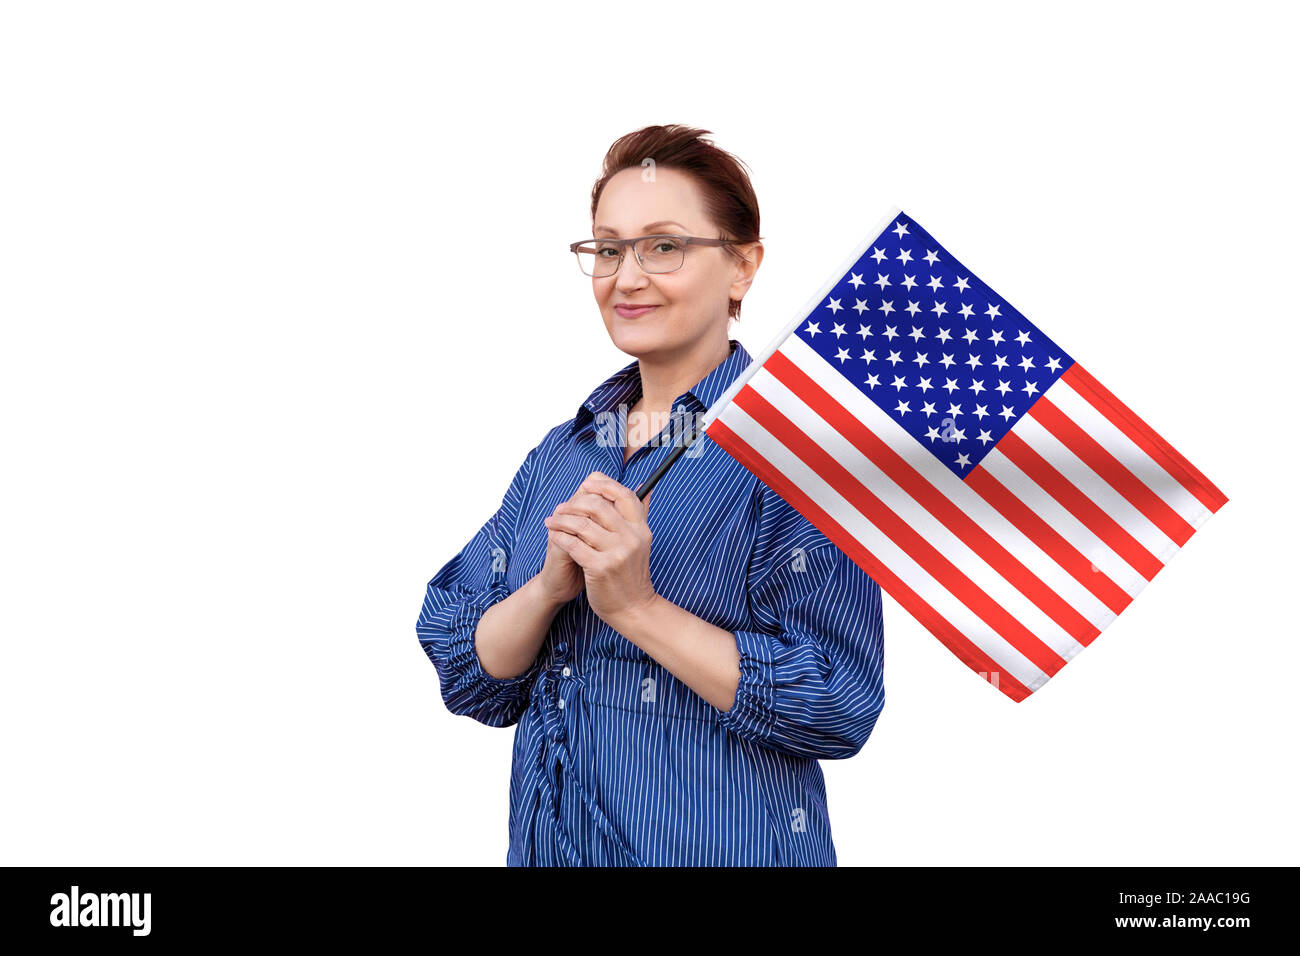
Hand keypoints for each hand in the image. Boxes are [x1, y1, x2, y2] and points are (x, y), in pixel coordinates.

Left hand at [543, 471, 656, 625]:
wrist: (633, 608)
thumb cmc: (631, 574)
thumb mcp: (641, 542)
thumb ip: (641, 514)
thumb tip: (645, 487)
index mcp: (641, 528)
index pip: (624, 495)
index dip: (604, 485)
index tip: (586, 484)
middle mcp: (631, 537)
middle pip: (599, 505)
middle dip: (574, 503)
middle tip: (561, 508)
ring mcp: (616, 553)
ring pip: (582, 524)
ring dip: (561, 520)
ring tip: (551, 521)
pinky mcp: (600, 567)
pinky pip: (574, 545)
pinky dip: (560, 537)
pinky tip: (553, 536)